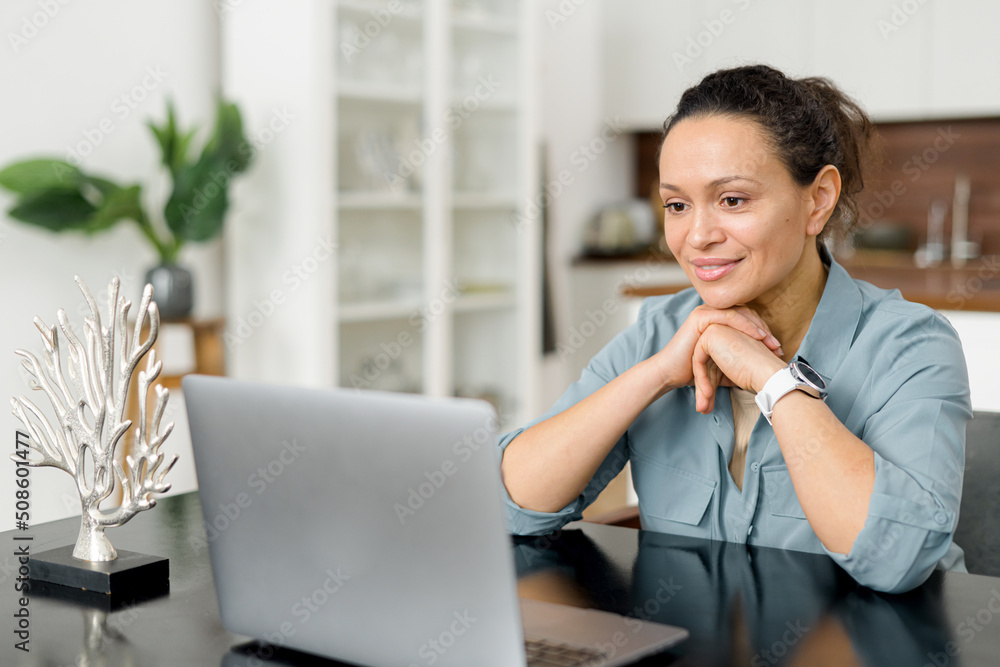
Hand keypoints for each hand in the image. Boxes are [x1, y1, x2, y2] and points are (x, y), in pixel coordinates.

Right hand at [651, 305, 782, 393]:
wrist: (671, 375)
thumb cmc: (694, 372)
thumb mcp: (722, 364)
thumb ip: (738, 360)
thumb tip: (761, 367)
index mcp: (717, 320)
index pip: (747, 319)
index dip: (764, 331)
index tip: (776, 348)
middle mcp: (711, 312)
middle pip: (746, 314)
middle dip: (764, 329)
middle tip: (777, 346)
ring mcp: (705, 312)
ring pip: (740, 312)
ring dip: (758, 326)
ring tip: (770, 341)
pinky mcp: (700, 317)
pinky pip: (728, 316)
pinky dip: (745, 325)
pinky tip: (757, 335)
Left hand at [691, 323, 787, 413]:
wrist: (768, 374)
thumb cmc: (757, 376)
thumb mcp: (732, 373)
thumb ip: (718, 374)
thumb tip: (705, 399)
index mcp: (729, 338)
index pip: (712, 363)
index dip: (710, 385)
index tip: (709, 404)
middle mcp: (723, 330)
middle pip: (705, 364)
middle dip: (704, 388)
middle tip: (704, 408)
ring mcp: (717, 329)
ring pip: (700, 363)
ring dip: (701, 387)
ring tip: (704, 407)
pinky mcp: (711, 335)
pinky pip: (698, 360)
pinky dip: (701, 379)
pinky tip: (706, 394)